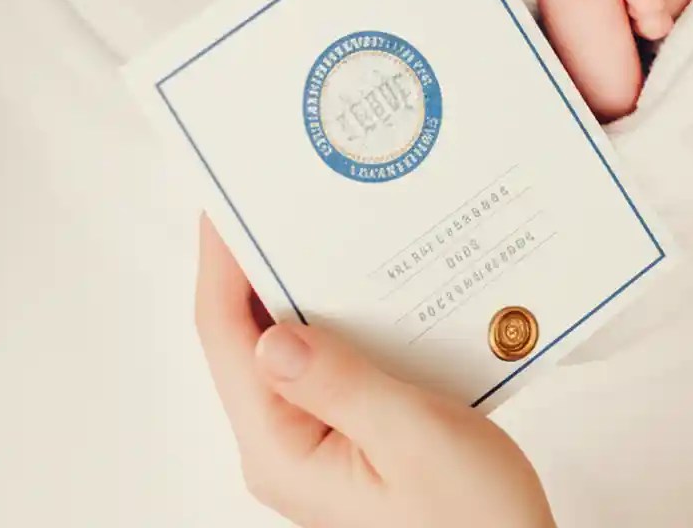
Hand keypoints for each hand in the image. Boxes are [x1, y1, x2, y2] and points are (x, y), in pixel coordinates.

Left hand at [194, 216, 554, 527]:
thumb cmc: (472, 524)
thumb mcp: (412, 439)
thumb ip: (342, 381)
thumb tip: (274, 331)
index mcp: (282, 448)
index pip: (227, 338)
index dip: (220, 263)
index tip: (224, 200)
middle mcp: (285, 446)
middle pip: (249, 338)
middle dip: (261, 265)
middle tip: (283, 197)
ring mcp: (315, 443)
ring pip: (291, 348)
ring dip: (307, 290)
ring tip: (328, 228)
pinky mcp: (348, 439)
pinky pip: (330, 367)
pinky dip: (345, 322)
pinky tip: (376, 290)